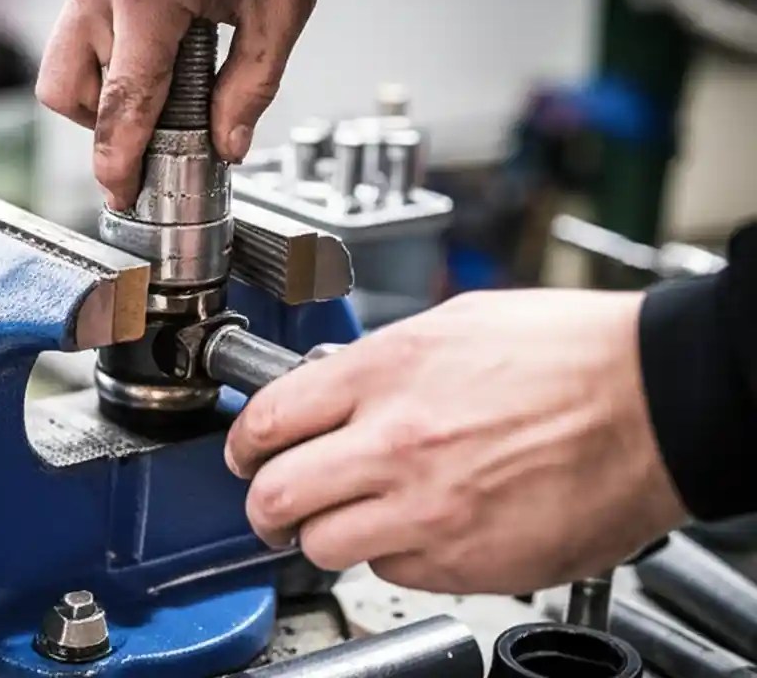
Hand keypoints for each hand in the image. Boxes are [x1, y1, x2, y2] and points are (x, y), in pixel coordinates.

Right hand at [36, 0, 316, 207]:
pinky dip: (101, 39)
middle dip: (105, 126)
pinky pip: (72, 17)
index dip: (118, 162)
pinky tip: (146, 27)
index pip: (122, 106)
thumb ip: (253, 81)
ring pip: (59, 59)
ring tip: (148, 77)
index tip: (120, 191)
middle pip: (70, 93)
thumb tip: (228, 142)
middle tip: (149, 128)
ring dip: (94, 88)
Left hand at [224, 290, 687, 594]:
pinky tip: (420, 527)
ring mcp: (428, 509)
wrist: (655, 402)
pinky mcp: (465, 561)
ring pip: (322, 546)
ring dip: (324, 535)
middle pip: (274, 496)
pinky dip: (393, 556)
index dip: (242, 444)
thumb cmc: (567, 355)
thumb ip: (378, 362)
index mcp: (384, 373)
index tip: (245, 453)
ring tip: (349, 519)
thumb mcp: (452, 325)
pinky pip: (393, 572)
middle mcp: (395, 444)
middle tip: (274, 502)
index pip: (266, 420)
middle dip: (263, 502)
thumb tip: (332, 388)